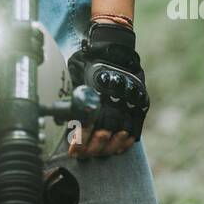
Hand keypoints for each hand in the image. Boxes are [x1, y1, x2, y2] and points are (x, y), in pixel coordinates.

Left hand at [66, 21, 149, 159]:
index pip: (88, 126)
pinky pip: (135, 130)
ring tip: (99, 153)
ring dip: (107, 149)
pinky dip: (125, 143)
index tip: (74, 150)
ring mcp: (129, 104)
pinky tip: (117, 149)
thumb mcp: (77, 78)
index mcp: (97, 94)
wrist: (114, 48)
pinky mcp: (140, 105)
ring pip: (119, 136)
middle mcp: (114, 100)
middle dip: (92, 149)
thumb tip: (63, 119)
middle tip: (84, 155)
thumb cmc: (91, 63)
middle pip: (104, 135)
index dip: (80, 142)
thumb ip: (75, 98)